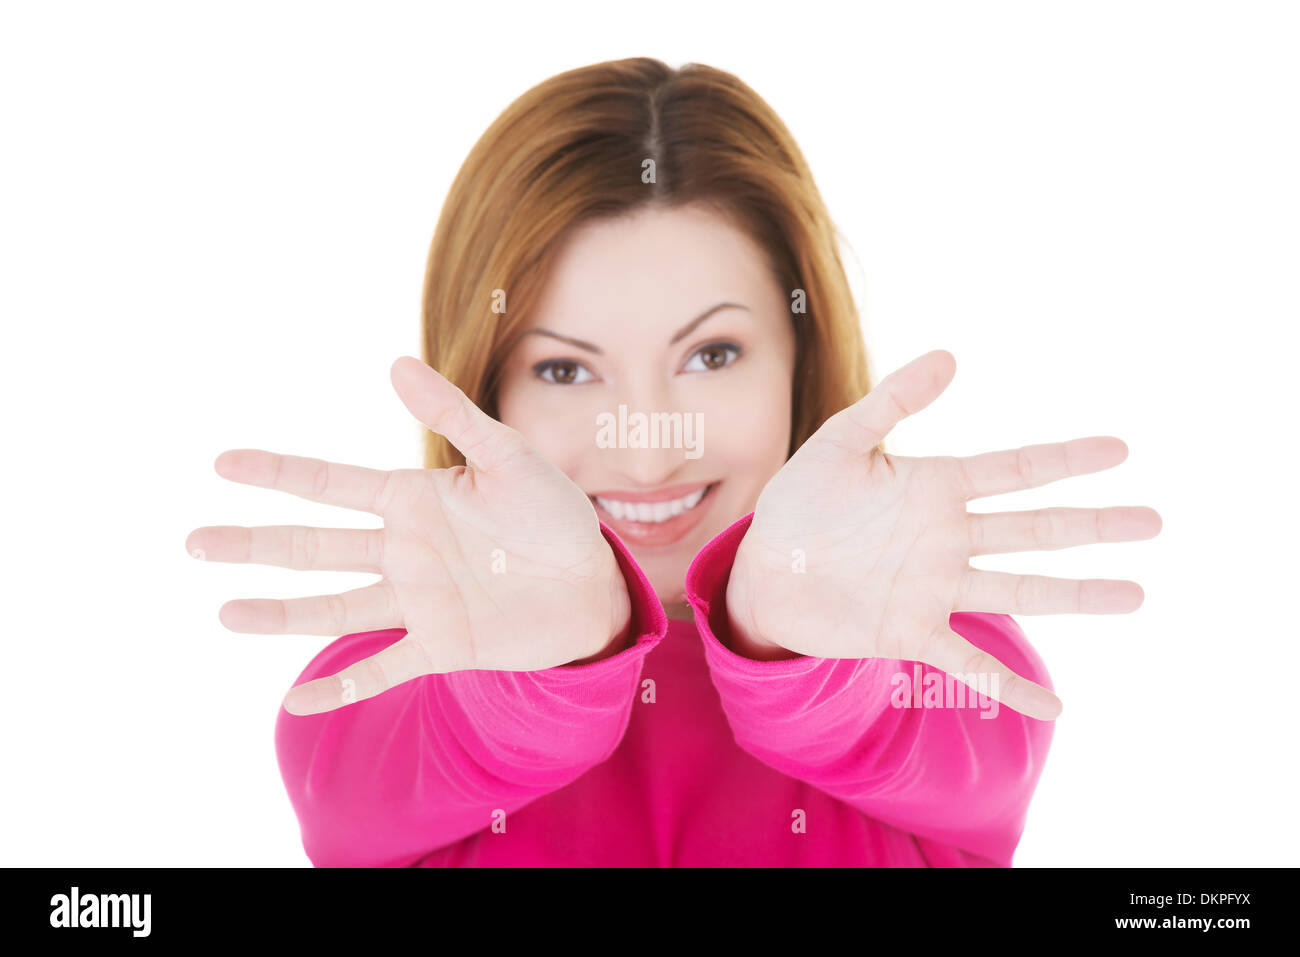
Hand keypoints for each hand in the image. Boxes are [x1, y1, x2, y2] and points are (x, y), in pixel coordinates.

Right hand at [186, 356, 630, 714]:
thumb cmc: (554, 513)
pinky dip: (344, 685)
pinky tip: (299, 701)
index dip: (278, 473)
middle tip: (193, 542)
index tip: (222, 464)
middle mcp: (404, 551)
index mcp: (413, 500)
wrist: (594, 582)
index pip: (332, 484)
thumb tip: (394, 362)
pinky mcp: (443, 647)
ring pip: (336, 608)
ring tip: (226, 613)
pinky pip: (385, 669)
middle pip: (315, 548)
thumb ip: (454, 416)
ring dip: (282, 613)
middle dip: (255, 544)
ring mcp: (418, 602)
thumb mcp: (508, 457)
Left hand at [725, 350, 1160, 721]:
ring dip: (1075, 594)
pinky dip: (1008, 686)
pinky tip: (1053, 710)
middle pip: (1033, 530)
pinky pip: (968, 661)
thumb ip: (891, 402)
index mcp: (935, 488)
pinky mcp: (909, 633)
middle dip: (1093, 525)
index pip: (1013, 470)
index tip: (1118, 450)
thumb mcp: (840, 443)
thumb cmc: (801, 501)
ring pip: (1018, 589)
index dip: (1064, 460)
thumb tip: (950, 356)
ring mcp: (934, 588)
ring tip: (1134, 595)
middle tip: (1153, 520)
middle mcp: (947, 538)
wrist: (764, 569)